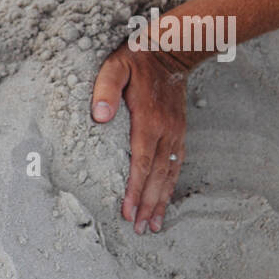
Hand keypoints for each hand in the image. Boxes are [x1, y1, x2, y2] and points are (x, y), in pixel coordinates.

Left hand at [91, 42, 188, 233]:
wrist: (172, 49)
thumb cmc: (136, 59)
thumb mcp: (115, 67)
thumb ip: (105, 89)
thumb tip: (100, 116)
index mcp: (148, 120)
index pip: (141, 162)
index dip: (134, 189)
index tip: (127, 211)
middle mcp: (166, 131)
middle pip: (157, 175)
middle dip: (147, 204)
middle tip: (139, 229)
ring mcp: (175, 133)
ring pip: (169, 174)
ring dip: (161, 201)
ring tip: (154, 225)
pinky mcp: (179, 132)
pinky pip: (176, 164)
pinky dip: (170, 186)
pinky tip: (164, 202)